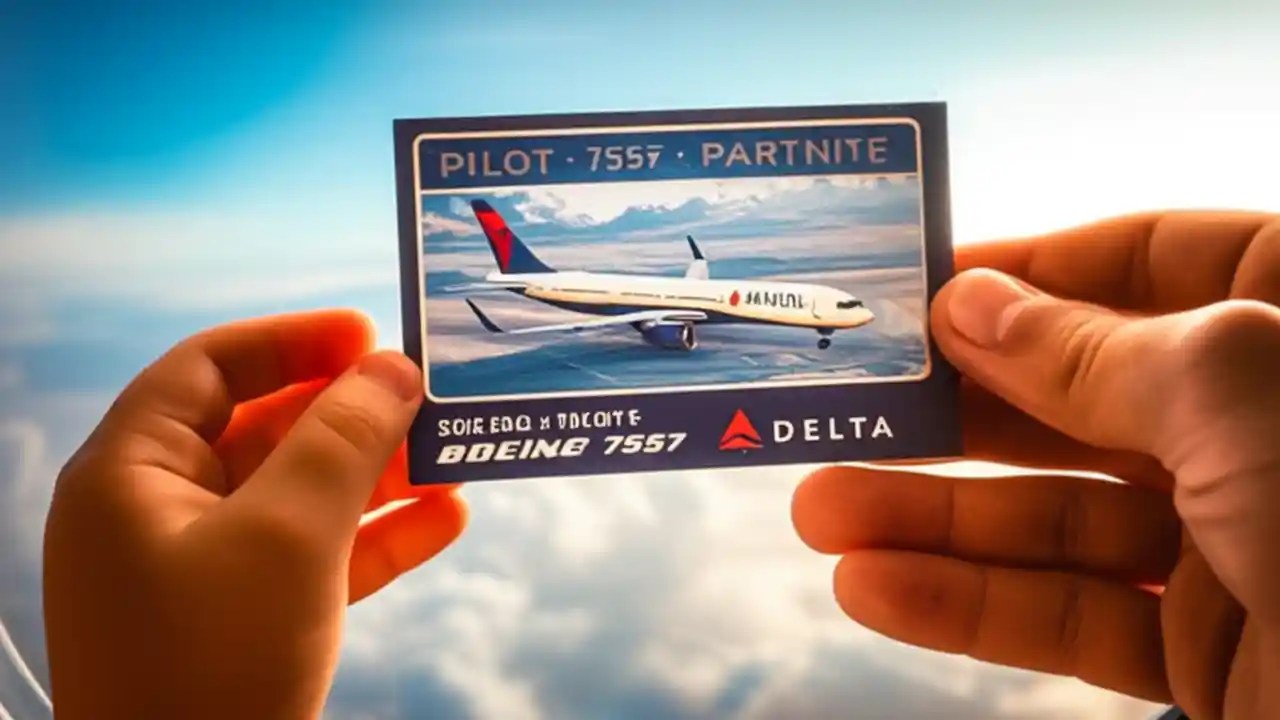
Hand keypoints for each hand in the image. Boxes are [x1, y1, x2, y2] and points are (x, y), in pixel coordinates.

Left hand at [42, 310, 466, 719]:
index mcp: (131, 476)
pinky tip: (446, 519)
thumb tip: (393, 367)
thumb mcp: (286, 536)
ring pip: (300, 495)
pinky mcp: (247, 623)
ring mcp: (203, 574)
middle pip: (264, 429)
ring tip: (450, 454)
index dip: (291, 341)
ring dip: (378, 473)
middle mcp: (160, 515)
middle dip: (350, 412)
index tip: (370, 332)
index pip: (208, 370)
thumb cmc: (212, 667)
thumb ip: (342, 441)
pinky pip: (318, 556)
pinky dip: (379, 536)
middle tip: (427, 397)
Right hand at [792, 212, 1279, 718]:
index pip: (1164, 257)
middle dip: (959, 408)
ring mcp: (1241, 546)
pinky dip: (970, 606)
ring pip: (1059, 519)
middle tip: (852, 406)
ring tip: (819, 511)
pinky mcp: (1210, 654)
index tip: (928, 288)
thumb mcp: (1235, 395)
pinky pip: (1073, 617)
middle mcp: (1270, 430)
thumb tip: (973, 303)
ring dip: (933, 518)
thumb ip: (1092, 351)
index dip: (1043, 263)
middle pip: (1084, 396)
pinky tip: (875, 586)